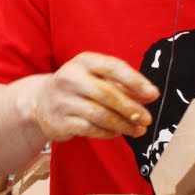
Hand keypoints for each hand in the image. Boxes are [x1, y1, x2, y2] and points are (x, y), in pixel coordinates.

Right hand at [27, 54, 158, 143]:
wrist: (40, 102)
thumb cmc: (78, 87)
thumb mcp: (95, 77)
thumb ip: (121, 84)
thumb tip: (149, 96)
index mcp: (83, 61)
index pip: (113, 67)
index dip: (135, 81)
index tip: (153, 94)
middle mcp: (71, 78)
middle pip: (108, 94)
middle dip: (131, 108)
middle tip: (147, 119)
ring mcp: (63, 101)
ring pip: (101, 115)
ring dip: (123, 125)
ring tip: (138, 130)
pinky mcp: (60, 122)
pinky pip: (91, 129)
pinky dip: (108, 133)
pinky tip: (118, 133)